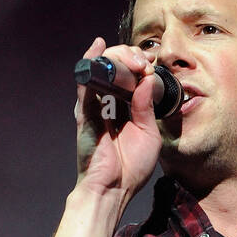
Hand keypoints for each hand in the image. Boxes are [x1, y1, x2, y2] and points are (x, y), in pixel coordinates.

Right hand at [73, 37, 161, 198]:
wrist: (113, 189)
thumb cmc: (131, 168)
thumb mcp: (150, 134)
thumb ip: (146, 107)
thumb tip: (147, 79)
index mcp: (127, 109)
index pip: (131, 76)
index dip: (141, 64)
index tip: (151, 65)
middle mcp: (110, 104)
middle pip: (116, 67)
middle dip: (131, 56)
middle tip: (142, 62)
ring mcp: (95, 106)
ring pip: (102, 69)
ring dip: (117, 56)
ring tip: (131, 58)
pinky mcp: (84, 112)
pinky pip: (85, 82)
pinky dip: (91, 61)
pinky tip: (99, 47)